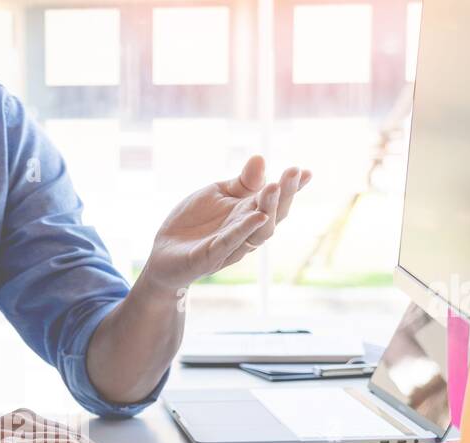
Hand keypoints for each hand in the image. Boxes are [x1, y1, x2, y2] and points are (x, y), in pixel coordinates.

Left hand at [141, 156, 310, 292]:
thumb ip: (240, 182)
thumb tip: (260, 158)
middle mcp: (244, 231)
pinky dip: (243, 230)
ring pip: (257, 232)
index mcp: (247, 214)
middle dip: (284, 194)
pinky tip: (256, 216)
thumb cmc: (194, 223)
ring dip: (268, 210)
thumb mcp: (216, 194)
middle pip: (273, 216)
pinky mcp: (209, 257)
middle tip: (293, 172)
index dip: (291, 188)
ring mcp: (229, 246)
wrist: (163, 252)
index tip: (305, 171)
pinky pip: (230, 244)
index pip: (274, 201)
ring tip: (274, 187)